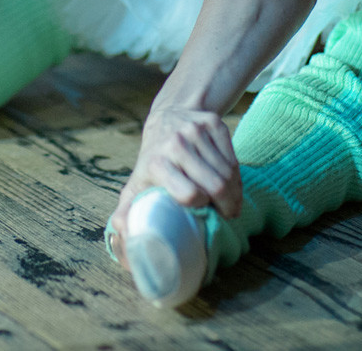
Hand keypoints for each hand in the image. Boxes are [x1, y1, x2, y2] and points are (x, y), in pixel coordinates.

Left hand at [108, 105, 240, 268]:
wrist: (165, 118)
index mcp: (156, 163)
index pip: (191, 194)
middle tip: (227, 215)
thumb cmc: (152, 162)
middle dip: (227, 206)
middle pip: (216, 185)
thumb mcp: (136, 186)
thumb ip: (126, 214)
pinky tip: (231, 183)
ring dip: (235, 193)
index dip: (201, 207)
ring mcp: (196, 131)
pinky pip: (234, 158)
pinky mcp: (214, 123)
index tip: (203, 213)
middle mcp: (175, 143)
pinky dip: (237, 176)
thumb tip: (123, 243)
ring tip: (230, 203)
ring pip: (229, 173)